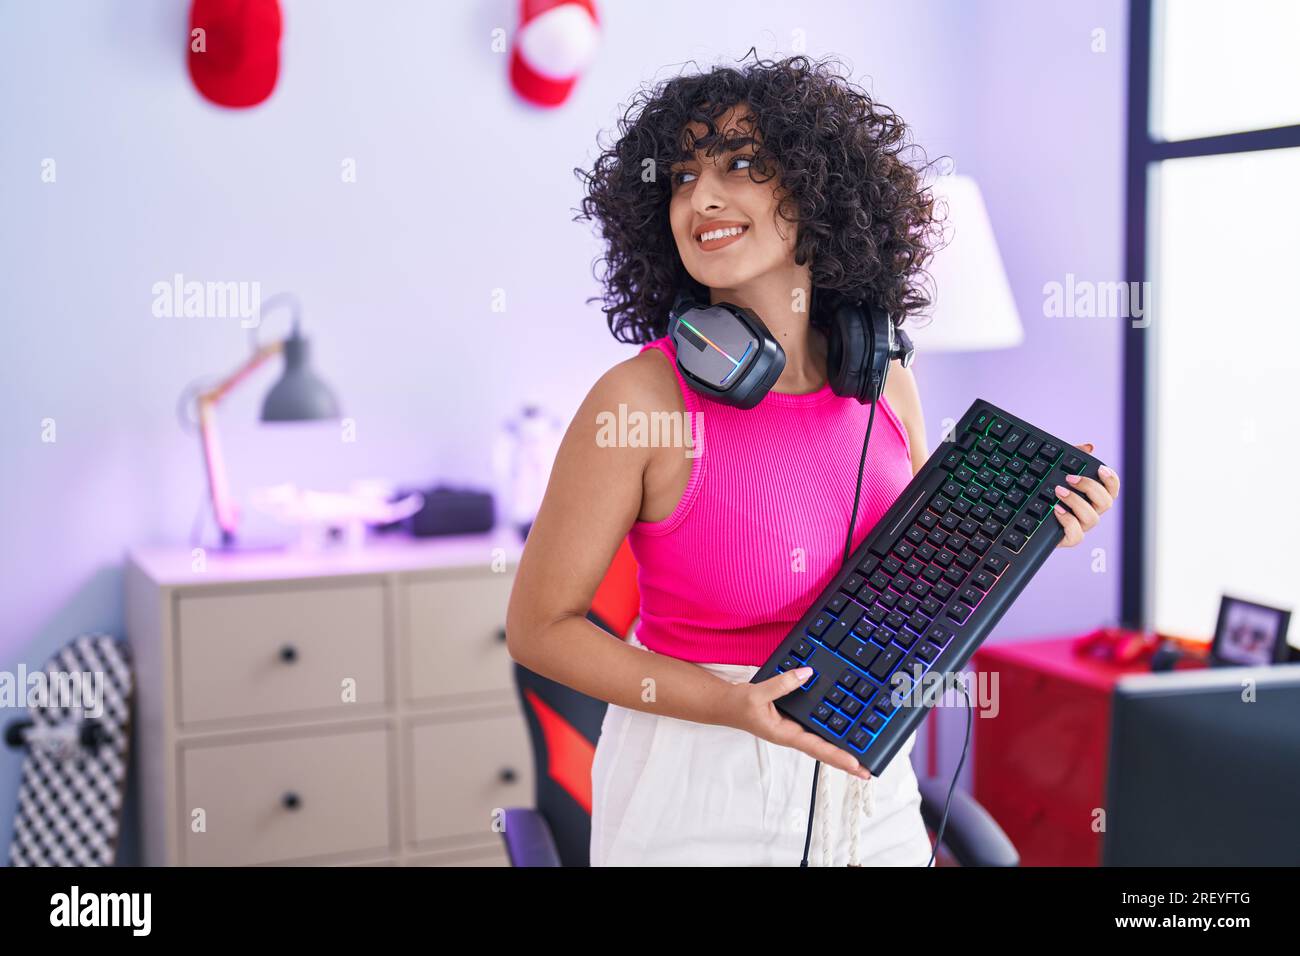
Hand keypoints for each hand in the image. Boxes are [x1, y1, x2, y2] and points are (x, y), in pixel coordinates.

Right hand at [715, 668, 871, 779]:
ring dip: (841, 748)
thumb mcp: (758, 694)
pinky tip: (842, 729)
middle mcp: (794, 735)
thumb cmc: (739, 705)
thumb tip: (807, 674)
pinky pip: (816, 728)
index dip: (838, 757)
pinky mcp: (794, 721)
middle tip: (870, 769)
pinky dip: (831, 731)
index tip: (858, 766)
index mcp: (786, 734)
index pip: (817, 749)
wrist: (727, 705)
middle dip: (846, 761)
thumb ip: (783, 684)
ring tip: (863, 756)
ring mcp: (795, 729)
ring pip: (823, 742)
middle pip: (825, 751)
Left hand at [1052, 442, 1120, 547]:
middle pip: (1106, 503)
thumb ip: (1073, 458)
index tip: (1101, 469)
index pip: (1112, 490)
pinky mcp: (1068, 539)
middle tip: (1070, 478)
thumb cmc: (1046, 492)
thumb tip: (1089, 447)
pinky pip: (1077, 536)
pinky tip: (1056, 509)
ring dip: (1076, 502)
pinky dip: (1068, 521)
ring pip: (1092, 518)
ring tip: (1058, 491)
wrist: (1026, 516)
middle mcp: (1090, 512)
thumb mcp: (1057, 470)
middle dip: (1090, 487)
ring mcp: (1080, 526)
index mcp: (1092, 497)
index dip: (1112, 480)